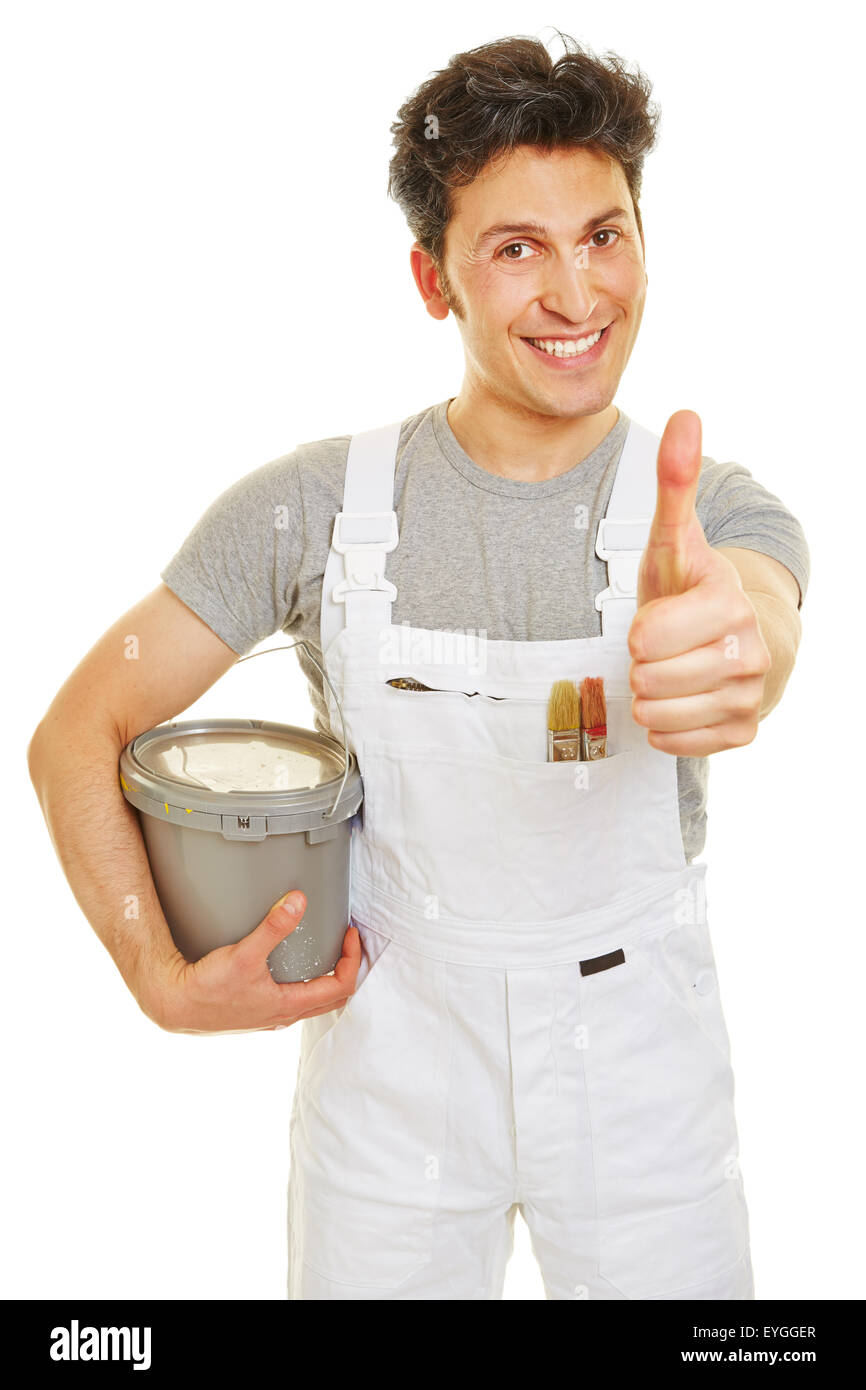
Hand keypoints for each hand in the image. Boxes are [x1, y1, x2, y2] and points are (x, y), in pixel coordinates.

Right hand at [150, 892, 361, 1034]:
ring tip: (327, 950)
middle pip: (333, 998)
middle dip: (346, 969)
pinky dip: (305, 982)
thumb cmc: (206, 989)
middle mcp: (284, 1016)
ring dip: (327, 977)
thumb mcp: (243, 955)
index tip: (350, 935)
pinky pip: (293, 1000)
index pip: (341, 988)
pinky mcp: (256, 1011)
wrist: (174, 1005)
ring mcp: (270, 1016)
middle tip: (347, 942)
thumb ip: (273, 927)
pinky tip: (292, 965)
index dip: (352, 960)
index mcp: (288, 1006)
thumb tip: (298, 901)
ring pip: (313, 1002)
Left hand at [628, 410, 770, 755]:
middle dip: (643, 664)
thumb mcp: (673, 540)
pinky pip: (675, 743)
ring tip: (668, 671)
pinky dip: (665, 726)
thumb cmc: (691, 589)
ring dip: (650, 695)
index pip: (648, 638)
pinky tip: (679, 699)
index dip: (639, 630)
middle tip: (662, 648)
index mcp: (727, 604)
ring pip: (658, 714)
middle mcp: (749, 652)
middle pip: (649, 679)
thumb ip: (673, 484)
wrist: (733, 638)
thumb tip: (686, 414)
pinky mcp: (743, 732)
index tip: (657, 619)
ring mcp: (750, 695)